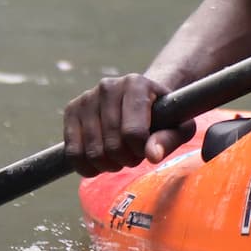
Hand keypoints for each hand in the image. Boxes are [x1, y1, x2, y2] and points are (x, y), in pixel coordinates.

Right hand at [61, 73, 193, 176]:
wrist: (138, 99)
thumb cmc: (163, 116)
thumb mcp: (178, 126)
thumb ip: (169, 140)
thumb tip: (152, 155)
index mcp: (135, 84)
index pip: (133, 133)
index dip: (141, 151)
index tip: (146, 149)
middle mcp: (108, 86)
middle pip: (112, 146)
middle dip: (125, 160)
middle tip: (132, 155)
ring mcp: (86, 97)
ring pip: (92, 152)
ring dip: (108, 165)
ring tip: (118, 155)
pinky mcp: (71, 110)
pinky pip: (72, 152)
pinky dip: (86, 167)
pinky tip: (98, 162)